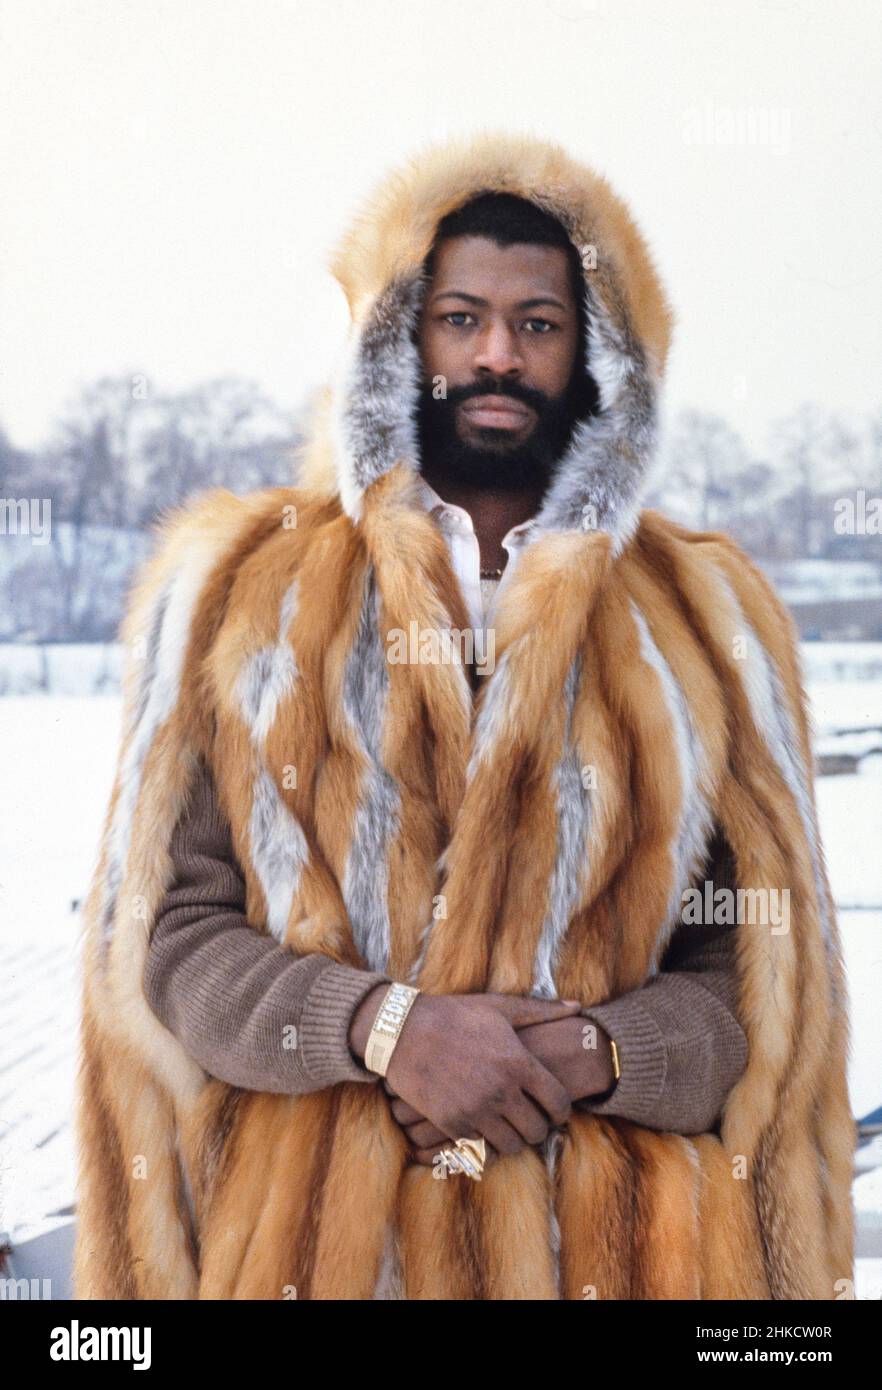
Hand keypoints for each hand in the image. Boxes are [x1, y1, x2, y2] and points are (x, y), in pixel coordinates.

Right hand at [349, 989, 582, 1167]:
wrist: (403, 1031)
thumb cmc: (455, 1014)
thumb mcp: (499, 1008)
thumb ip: (541, 1010)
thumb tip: (577, 1006)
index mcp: (518, 1063)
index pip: (558, 1102)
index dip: (562, 1110)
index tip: (556, 1109)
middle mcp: (501, 1091)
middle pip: (538, 1130)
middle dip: (539, 1127)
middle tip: (533, 1119)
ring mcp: (476, 1111)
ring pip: (512, 1146)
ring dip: (514, 1138)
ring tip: (510, 1126)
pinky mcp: (452, 1124)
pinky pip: (482, 1150)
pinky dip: (488, 1145)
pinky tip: (486, 1131)